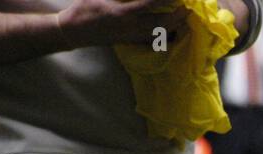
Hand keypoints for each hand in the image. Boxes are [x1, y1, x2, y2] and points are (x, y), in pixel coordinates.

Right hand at [55, 0, 186, 48]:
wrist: (76, 31)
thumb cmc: (85, 7)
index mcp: (122, 12)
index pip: (148, 5)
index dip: (162, 0)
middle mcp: (129, 26)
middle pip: (159, 24)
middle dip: (175, 17)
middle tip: (187, 9)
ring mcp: (131, 36)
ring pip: (158, 34)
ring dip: (173, 27)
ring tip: (183, 19)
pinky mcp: (130, 41)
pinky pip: (152, 41)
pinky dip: (164, 37)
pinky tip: (173, 32)